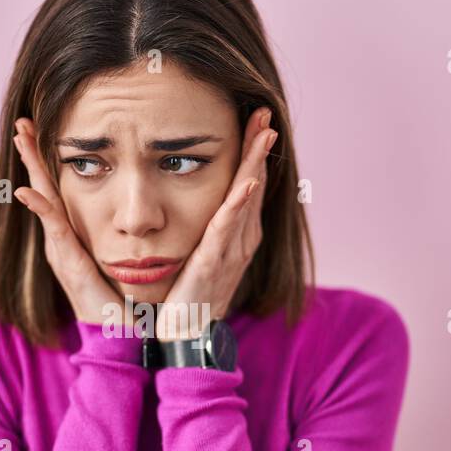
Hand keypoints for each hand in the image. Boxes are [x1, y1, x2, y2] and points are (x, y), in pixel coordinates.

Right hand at [12, 118, 122, 325]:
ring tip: (21, 140)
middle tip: (21, 123)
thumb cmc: (124, 299)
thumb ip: (121, 235)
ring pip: (43, 201)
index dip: (46, 160)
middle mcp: (62, 241)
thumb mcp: (121, 258)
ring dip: (31, 169)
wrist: (120, 335)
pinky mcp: (69, 265)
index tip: (39, 128)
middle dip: (31, 155)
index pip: (57, 190)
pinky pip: (55, 230)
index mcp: (73, 236)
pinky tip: (28, 190)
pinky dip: (41, 209)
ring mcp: (62, 252)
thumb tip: (135, 210)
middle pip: (43, 188)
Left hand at [156, 106, 276, 339]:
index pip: (247, 185)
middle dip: (259, 149)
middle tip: (265, 113)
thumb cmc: (189, 297)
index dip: (253, 153)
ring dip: (254, 165)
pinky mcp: (213, 265)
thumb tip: (194, 200)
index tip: (256, 120)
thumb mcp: (198, 254)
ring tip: (262, 132)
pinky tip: (246, 183)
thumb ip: (201, 228)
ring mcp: (230, 252)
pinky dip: (237, 205)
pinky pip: (226, 230)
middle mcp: (240, 240)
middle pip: (253, 185)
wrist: (185, 338)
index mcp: (235, 235)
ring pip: (245, 200)